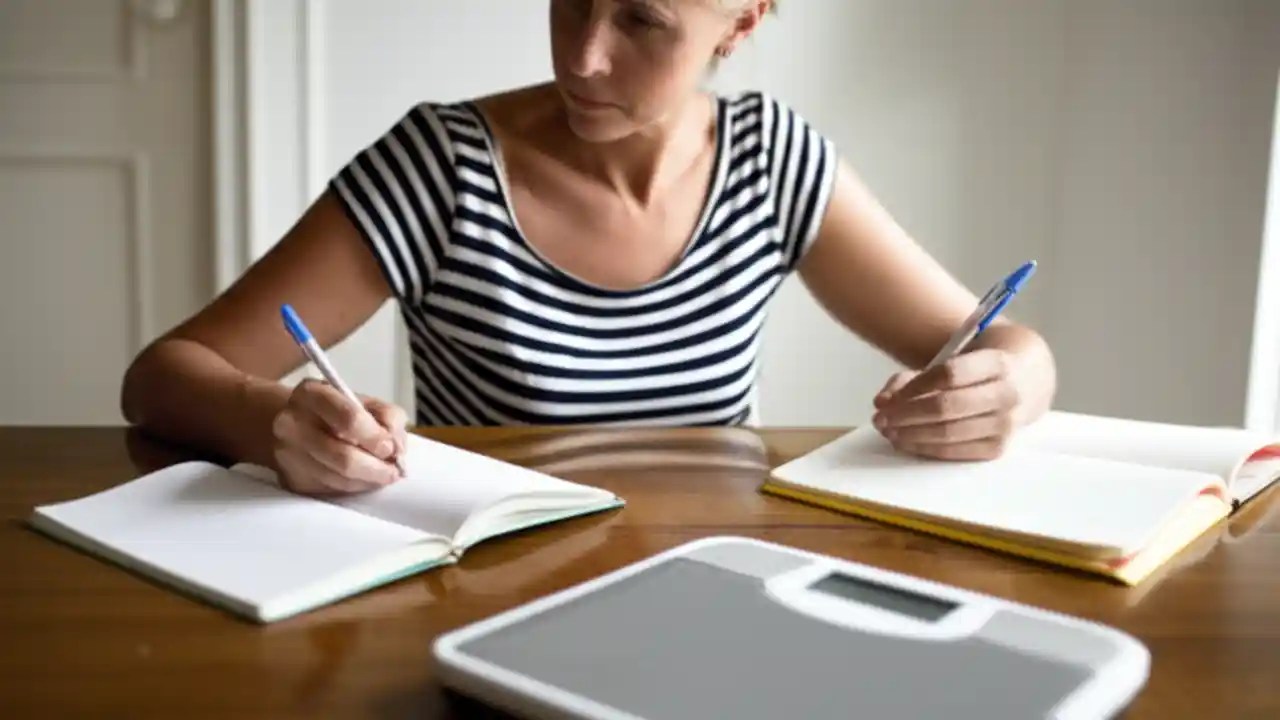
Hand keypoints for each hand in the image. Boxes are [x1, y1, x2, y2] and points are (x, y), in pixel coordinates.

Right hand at [270, 378, 408, 494]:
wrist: (295, 425)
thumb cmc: (337, 412)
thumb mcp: (366, 402)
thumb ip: (388, 418)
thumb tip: (396, 449)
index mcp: (312, 394)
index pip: (349, 418)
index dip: (375, 438)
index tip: (390, 448)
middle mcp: (292, 423)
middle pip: (343, 457)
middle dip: (376, 468)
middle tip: (393, 471)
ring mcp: (288, 454)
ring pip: (338, 478)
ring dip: (367, 480)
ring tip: (382, 475)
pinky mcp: (291, 479)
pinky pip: (331, 490)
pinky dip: (354, 487)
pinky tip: (362, 479)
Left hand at [871, 349, 1023, 460]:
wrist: (1026, 383)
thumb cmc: (977, 370)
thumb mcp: (952, 359)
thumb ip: (912, 378)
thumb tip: (882, 402)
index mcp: (997, 362)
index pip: (950, 374)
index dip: (914, 387)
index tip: (889, 397)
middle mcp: (1007, 394)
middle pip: (947, 406)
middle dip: (906, 415)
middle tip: (879, 419)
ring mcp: (1005, 424)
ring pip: (949, 432)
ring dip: (910, 435)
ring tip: (888, 432)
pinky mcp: (998, 448)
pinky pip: (955, 451)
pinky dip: (925, 448)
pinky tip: (906, 443)